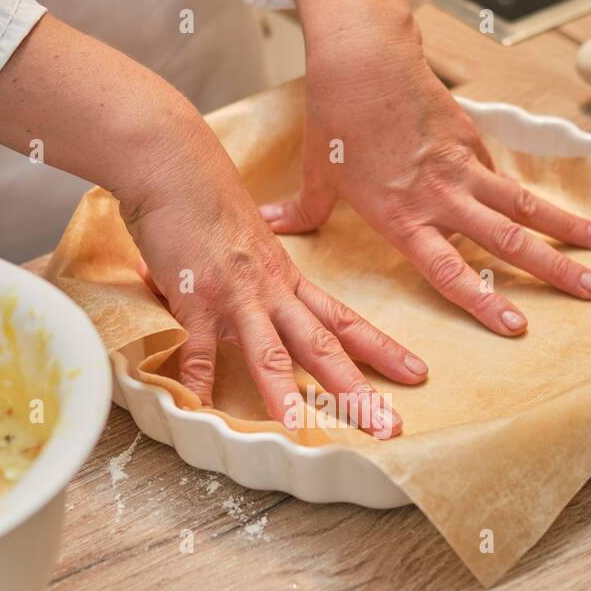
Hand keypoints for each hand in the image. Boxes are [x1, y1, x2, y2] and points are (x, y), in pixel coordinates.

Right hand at [0, 14, 424, 436]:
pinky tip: (201, 408)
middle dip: (356, 389)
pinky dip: (198, 379)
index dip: (383, 350)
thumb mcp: (252, 239)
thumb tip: (254, 302)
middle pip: (323, 346)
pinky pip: (197, 346)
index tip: (416, 375)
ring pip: (269, 349)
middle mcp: (272, 291)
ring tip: (303, 429)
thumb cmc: (209, 198)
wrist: (174, 162)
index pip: (346, 321)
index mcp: (289, 281)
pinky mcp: (195, 295)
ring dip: (286, 391)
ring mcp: (236, 294)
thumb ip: (258, 277)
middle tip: (388, 426)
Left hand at [272, 0, 590, 336]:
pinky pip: (504, 175)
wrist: (362, 55)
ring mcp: (463, 166)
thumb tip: (272, 224)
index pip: (451, 270)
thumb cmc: (336, 116)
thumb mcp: (317, 172)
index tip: (517, 326)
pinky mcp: (472, 139)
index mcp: (402, 216)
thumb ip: (302, 209)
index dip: (486, 301)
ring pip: (524, 204)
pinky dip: (532, 196)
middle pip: (507, 240)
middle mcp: (440, 196)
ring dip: (566, 227)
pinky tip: (557, 214)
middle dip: (553, 271)